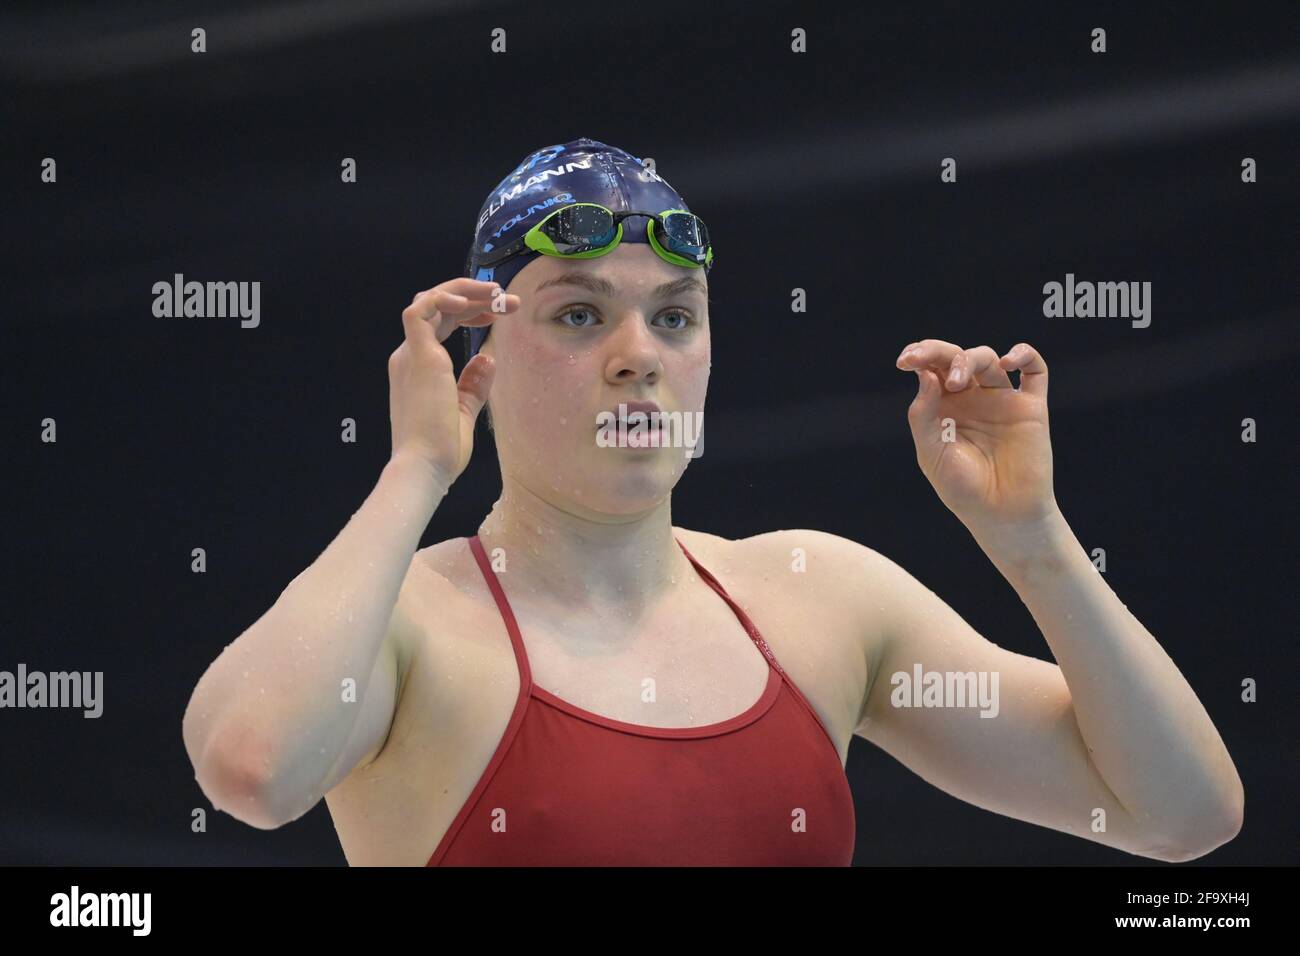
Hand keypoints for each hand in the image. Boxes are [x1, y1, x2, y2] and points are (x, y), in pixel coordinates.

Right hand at [388, 278, 519, 489]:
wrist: (424, 468)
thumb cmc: (440, 450)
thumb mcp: (464, 411)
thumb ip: (473, 385)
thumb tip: (487, 359)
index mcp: (418, 368)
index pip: (440, 324)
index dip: (469, 312)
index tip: (497, 314)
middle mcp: (410, 357)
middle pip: (437, 307)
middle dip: (474, 297)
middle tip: (507, 299)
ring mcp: (410, 355)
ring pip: (430, 300)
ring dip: (465, 292)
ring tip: (497, 294)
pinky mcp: (416, 356)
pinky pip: (421, 310)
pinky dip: (444, 299)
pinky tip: (472, 303)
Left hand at [896, 340, 1056, 531]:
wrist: (1002, 515)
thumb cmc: (962, 489)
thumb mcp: (931, 454)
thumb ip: (924, 415)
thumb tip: (926, 375)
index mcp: (943, 406)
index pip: (930, 369)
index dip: (918, 356)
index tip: (905, 360)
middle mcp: (971, 398)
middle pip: (955, 357)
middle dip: (938, 351)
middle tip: (923, 361)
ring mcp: (1001, 400)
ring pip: (988, 359)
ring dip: (970, 359)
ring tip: (957, 381)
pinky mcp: (1030, 407)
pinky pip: (1035, 371)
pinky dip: (1025, 355)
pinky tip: (1009, 360)